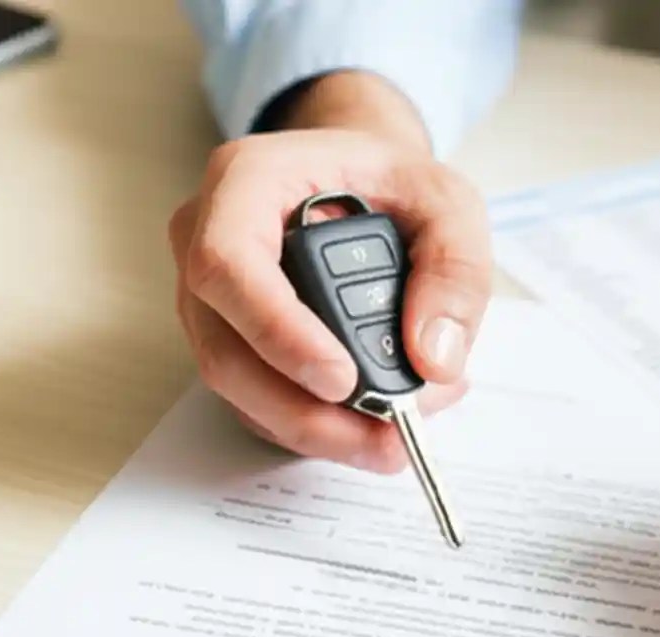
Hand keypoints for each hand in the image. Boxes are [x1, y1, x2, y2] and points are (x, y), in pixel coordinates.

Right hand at [168, 72, 491, 472]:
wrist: (359, 176)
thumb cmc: (390, 177)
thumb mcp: (446, 200)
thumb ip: (454, 270)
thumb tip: (433, 358)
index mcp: (245, 182)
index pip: (228, 263)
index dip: (277, 331)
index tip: (342, 380)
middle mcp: (204, 240)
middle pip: (226, 350)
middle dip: (306, 412)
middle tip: (385, 437)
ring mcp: (209, 298)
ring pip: (239, 390)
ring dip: (315, 430)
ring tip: (395, 433)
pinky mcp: (229, 340)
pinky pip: (255, 401)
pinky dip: (313, 425)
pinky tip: (371, 420)